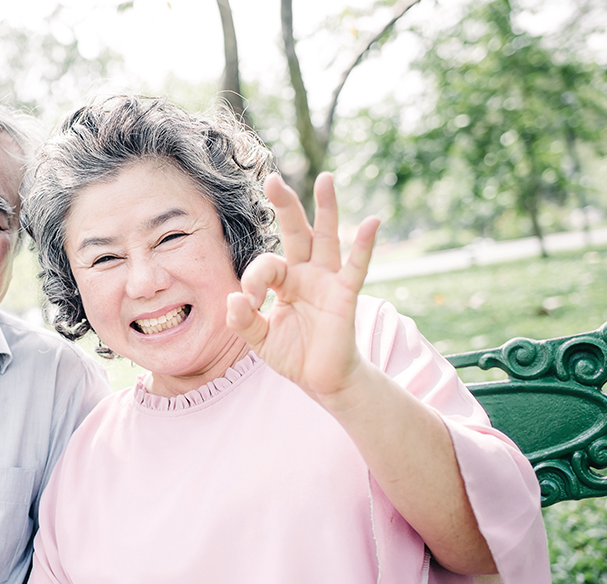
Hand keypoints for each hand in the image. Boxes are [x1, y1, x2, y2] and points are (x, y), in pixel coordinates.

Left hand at [226, 172, 379, 400]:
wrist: (322, 381)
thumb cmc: (294, 355)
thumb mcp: (259, 339)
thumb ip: (243, 320)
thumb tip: (234, 298)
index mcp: (285, 280)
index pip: (265, 265)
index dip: (253, 281)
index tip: (250, 304)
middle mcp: (307, 274)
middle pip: (297, 232)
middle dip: (286, 205)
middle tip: (273, 179)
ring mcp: (328, 282)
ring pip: (326, 239)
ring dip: (326, 210)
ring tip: (325, 179)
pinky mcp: (345, 296)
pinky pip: (355, 268)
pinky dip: (364, 246)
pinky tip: (372, 223)